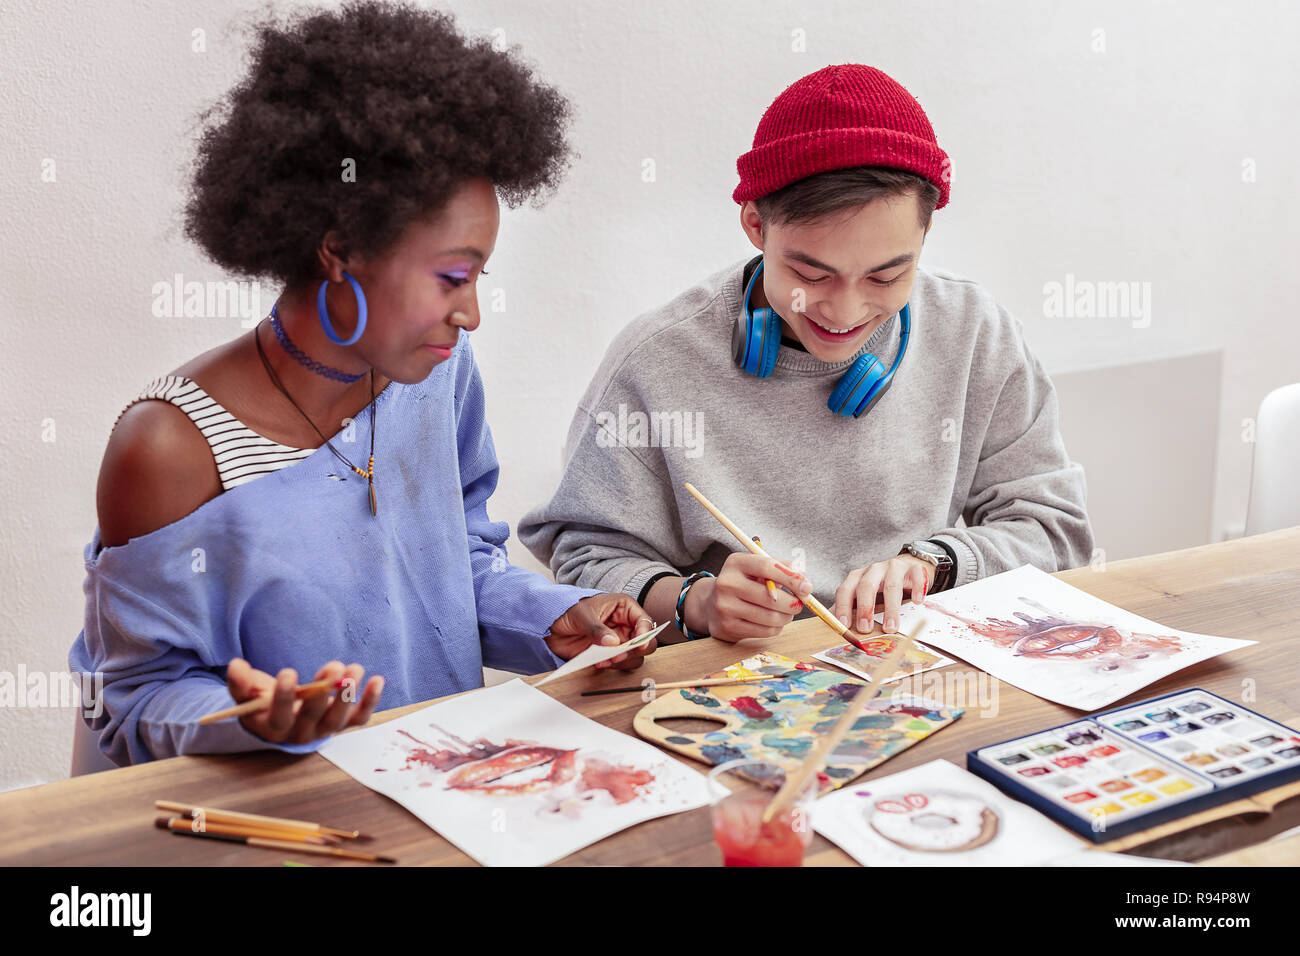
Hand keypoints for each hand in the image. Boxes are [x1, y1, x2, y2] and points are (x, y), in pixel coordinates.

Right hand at [226, 658, 383, 745]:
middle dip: (324, 692)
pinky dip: (370, 701)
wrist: (283, 715)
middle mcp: (300, 734)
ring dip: (348, 695)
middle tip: (333, 667)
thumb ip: (240, 681)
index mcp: (273, 727)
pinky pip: (359, 718)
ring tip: (355, 669)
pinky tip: (377, 680)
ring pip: (338, 720)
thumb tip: (235, 665)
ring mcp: (324, 730)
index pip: (278, 717)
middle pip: (313, 718)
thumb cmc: (262, 702)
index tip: (288, 673)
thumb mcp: (246, 693)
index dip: (283, 697)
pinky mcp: (343, 723)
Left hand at [545, 594, 657, 670]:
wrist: (550, 625)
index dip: (645, 633)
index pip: (645, 621)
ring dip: (623, 661)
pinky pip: (619, 664)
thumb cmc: (568, 610)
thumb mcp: (581, 614)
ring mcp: (619, 642)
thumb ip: (597, 628)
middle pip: (645, 642)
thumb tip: (613, 643)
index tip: (638, 644)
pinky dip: (612, 666)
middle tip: (619, 655)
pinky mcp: (609, 655)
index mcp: (624, 608)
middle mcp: (626, 625)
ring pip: (635, 656)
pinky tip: (599, 663)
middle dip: (635, 651)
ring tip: (605, 660)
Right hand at [685, 552, 812, 642]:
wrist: (711, 603)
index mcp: (736, 563)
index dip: (791, 578)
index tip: (807, 587)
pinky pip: (764, 631)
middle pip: (771, 597)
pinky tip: (773, 622)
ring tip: (786, 613)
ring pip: (770, 617)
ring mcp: (725, 607)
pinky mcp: (727, 627)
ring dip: (786, 617)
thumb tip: (805, 580)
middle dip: (793, 603)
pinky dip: (776, 628)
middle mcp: (726, 584)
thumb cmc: (744, 583)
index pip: (767, 567)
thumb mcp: (758, 568)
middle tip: (799, 604)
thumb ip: (783, 567)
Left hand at [833, 555, 933, 634]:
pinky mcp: (913, 568)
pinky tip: (917, 601)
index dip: (843, 607)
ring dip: (891, 608)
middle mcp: (874, 570)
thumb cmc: (882, 585)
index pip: (845, 590)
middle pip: (866, 586)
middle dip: (865, 608)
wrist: (908, 567)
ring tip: (891, 627)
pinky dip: (917, 588)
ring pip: (891, 585)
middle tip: (865, 629)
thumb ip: (851, 607)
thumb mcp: (864, 594)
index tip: (844, 625)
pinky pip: (916, 575)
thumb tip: (835, 626)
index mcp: (858, 577)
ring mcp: (894, 567)